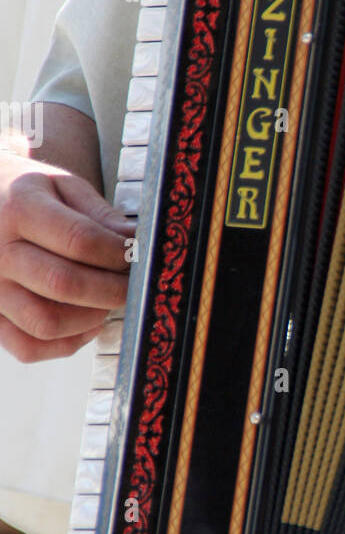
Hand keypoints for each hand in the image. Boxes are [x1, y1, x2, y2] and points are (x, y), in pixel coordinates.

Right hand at [0, 149, 134, 362]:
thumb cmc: (25, 195)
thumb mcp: (61, 185)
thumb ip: (98, 213)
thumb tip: (132, 243)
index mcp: (19, 209)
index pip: (79, 240)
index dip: (118, 253)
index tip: (137, 255)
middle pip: (64, 284)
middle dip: (113, 289)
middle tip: (133, 284)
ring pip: (46, 323)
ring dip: (91, 318)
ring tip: (108, 300)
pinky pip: (29, 347)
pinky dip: (66, 343)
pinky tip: (86, 322)